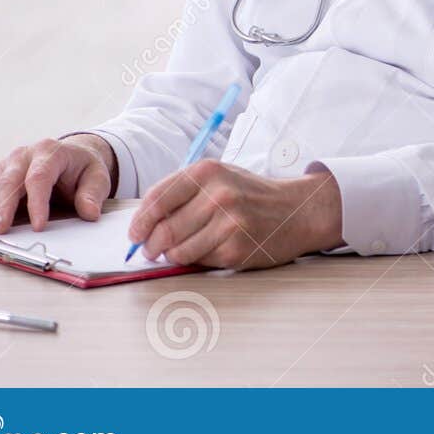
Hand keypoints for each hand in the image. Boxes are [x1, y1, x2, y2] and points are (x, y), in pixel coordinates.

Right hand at [0, 134, 117, 233]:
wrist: (71, 156)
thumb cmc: (82, 168)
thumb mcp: (97, 176)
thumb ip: (93, 194)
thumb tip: (90, 213)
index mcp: (49, 151)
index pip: (40, 177)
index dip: (38, 202)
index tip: (39, 226)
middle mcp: (23, 156)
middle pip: (9, 181)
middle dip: (3, 208)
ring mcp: (6, 166)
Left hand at [127, 161, 343, 269]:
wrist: (298, 210)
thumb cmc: (252, 195)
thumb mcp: (220, 178)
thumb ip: (183, 193)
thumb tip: (143, 224)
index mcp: (208, 171)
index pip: (157, 199)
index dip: (140, 221)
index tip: (135, 234)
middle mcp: (218, 194)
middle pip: (163, 229)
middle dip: (151, 245)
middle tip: (151, 250)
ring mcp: (229, 223)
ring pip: (178, 251)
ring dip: (173, 255)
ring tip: (182, 250)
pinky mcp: (236, 248)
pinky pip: (200, 261)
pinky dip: (199, 260)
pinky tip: (212, 250)